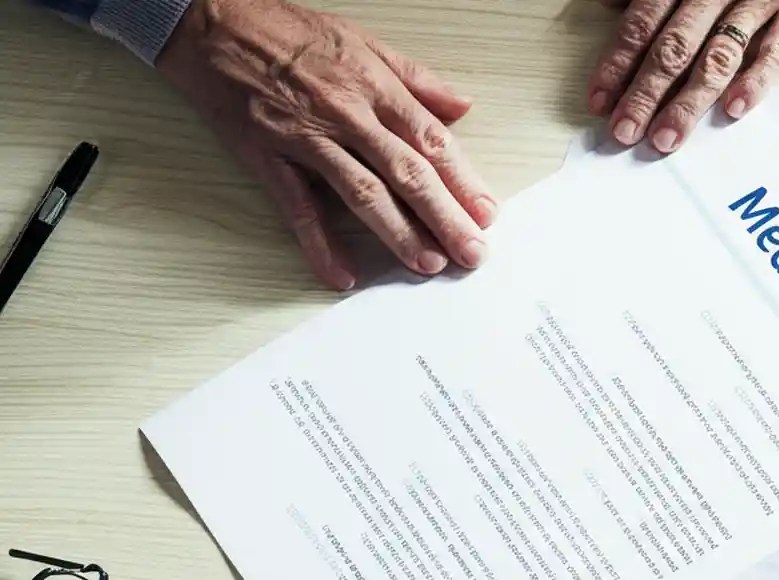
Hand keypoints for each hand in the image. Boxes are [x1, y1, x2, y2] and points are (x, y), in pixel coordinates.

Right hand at [157, 0, 496, 289]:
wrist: (211, 18)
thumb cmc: (287, 29)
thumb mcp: (362, 40)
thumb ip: (416, 78)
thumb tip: (461, 106)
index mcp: (374, 86)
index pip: (431, 141)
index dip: (463, 180)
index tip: (486, 213)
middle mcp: (347, 113)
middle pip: (407, 172)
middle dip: (444, 216)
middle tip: (471, 252)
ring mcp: (307, 137)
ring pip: (363, 192)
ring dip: (399, 233)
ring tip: (428, 264)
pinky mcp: (269, 156)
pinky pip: (299, 208)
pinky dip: (320, 244)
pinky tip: (341, 274)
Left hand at [588, 0, 778, 152]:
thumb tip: (608, 6)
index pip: (642, 25)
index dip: (618, 64)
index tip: (601, 103)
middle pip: (674, 47)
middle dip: (647, 93)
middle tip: (627, 132)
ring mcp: (757, 0)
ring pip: (718, 55)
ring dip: (690, 100)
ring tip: (668, 136)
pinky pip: (777, 47)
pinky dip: (757, 79)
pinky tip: (735, 108)